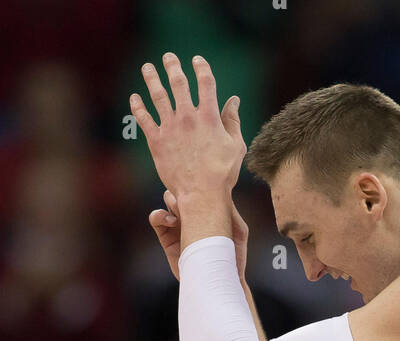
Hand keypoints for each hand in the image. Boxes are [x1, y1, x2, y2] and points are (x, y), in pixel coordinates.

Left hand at [130, 53, 244, 199]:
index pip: (205, 82)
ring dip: (152, 79)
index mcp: (209, 116)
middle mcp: (188, 117)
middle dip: (173, 66)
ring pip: (158, 95)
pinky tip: (134, 98)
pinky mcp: (157, 141)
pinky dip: (138, 107)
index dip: (201, 68)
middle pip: (178, 83)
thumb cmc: (222, 173)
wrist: (202, 194)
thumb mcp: (235, 145)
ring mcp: (170, 128)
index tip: (197, 60)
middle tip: (169, 57)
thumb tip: (234, 100)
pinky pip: (144, 119)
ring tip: (147, 68)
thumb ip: (233, 120)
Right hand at [150, 189, 248, 281]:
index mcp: (207, 207)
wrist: (218, 280)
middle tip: (192, 199)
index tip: (202, 187)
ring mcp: (178, 223)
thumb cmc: (232, 256)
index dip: (198, 183)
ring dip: (174, 201)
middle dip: (186, 190)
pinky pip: (156, 217)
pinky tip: (172, 222)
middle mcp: (191, 212)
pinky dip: (159, 215)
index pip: (199, 186)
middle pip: (182, 188)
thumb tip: (223, 193)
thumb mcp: (239, 232)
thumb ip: (231, 211)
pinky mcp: (166, 237)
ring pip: (169, 198)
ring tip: (183, 213)